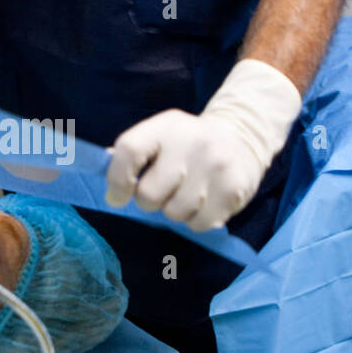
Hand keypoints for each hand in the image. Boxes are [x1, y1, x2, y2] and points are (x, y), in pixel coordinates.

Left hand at [104, 59, 302, 231]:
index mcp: (165, 128)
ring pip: (174, 214)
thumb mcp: (160, 136)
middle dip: (148, 201)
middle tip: (162, 191)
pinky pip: (199, 224)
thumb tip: (109, 189)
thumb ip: (133, 157)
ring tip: (186, 193)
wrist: (242, 136)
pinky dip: (196, 220)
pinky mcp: (233, 190)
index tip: (117, 195)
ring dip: (174, 211)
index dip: (116, 180)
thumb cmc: (186, 143)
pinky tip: (203, 201)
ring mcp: (215, 167)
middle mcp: (191, 143)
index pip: (129, 151)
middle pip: (149, 195)